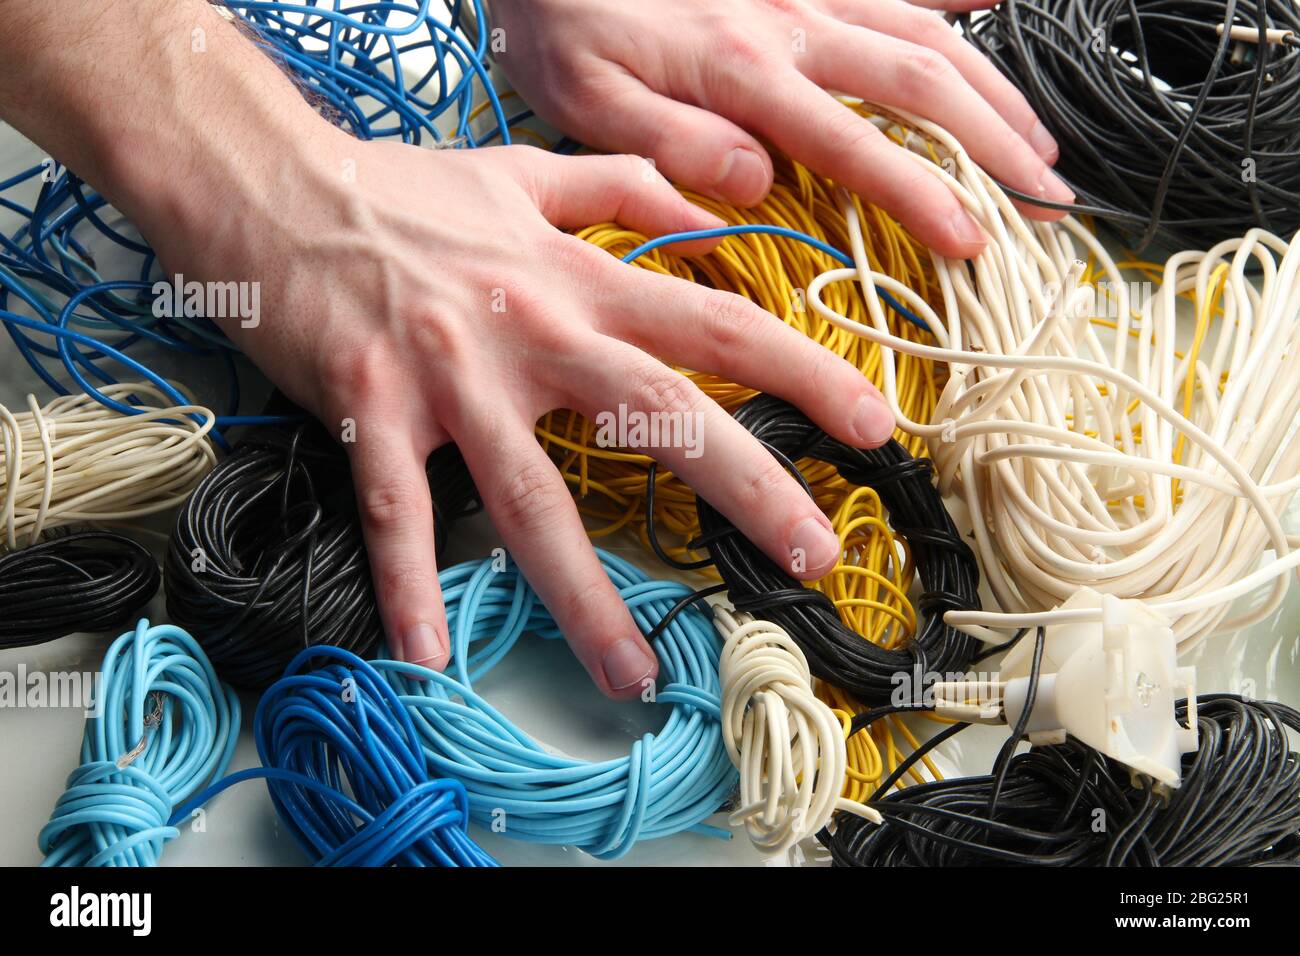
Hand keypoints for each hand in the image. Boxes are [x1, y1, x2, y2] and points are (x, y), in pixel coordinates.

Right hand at [182, 131, 895, 696]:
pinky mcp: (371, 410)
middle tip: (816, 555)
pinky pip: (395, 511)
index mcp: (577, 276)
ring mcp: (451, 376)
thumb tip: (702, 207)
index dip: (801, 369)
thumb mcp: (524, 171)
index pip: (712, 324)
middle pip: (658, 414)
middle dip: (748, 487)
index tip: (871, 422)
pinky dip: (409, 584)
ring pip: (530, 496)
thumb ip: (619, 185)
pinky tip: (426, 653)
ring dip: (583, 595)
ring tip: (630, 673)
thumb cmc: (406, 193)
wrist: (277, 186)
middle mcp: (531, 329)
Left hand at [491, 0, 1072, 255]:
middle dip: (992, 144)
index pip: (854, 142)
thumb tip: (755, 181)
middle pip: (921, 82)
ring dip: (992, 88)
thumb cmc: (566, 29)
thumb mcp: (590, 100)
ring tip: (1039, 143)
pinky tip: (999, 6)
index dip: (921, 195)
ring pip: (926, 32)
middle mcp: (793, 21)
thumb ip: (671, 143)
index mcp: (744, 70)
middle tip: (1046, 199)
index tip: (973, 242)